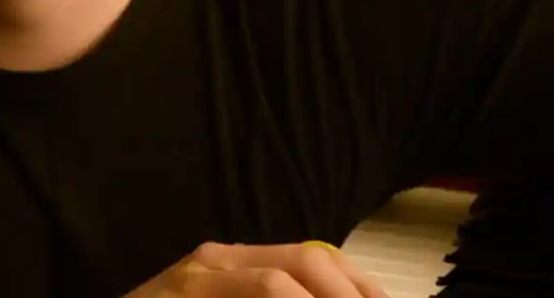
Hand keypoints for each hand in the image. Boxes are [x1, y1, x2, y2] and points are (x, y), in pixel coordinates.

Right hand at [123, 241, 388, 297]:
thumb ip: (264, 293)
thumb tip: (344, 297)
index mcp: (230, 260)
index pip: (315, 259)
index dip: (361, 286)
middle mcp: (212, 263)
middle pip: (307, 263)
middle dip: (351, 295)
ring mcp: (192, 284)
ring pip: (280, 285)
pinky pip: (255, 296)